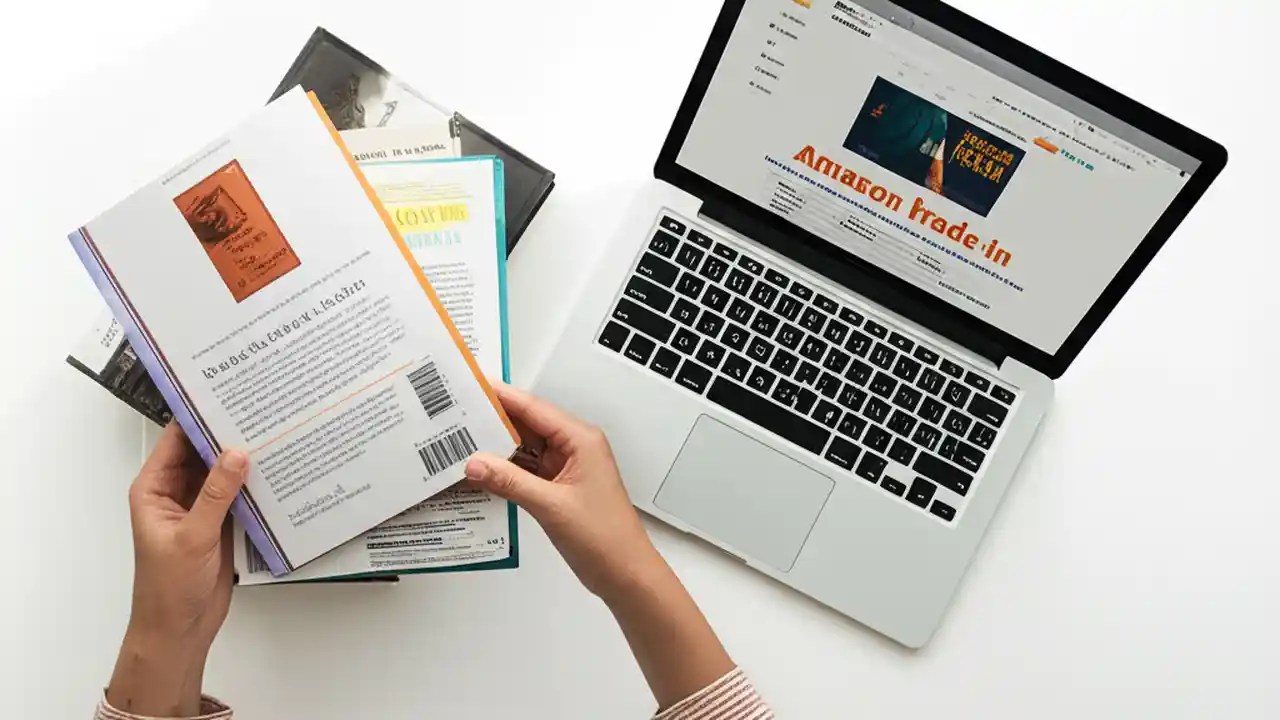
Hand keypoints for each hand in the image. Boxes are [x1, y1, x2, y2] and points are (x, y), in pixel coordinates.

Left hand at [106, 423, 248, 715]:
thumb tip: (236, 453)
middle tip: (260, 411)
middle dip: (228, 434)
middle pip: (203, 452)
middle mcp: (177, 492)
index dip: (198, 417)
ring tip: (274, 434)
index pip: (176, 441)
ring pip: (225, 472)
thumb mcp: (192, 536)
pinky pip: (240, 494)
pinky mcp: (222, 522)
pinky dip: (256, 484)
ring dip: (245, 459)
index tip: (225, 397)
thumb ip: (216, 494)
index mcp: (154, 489)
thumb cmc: (168, 587)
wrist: (180, 628)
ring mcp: (202, 507)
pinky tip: (278, 470)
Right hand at [466, 385, 735, 707]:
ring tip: (458, 442)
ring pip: (524, 448)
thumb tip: (474, 462)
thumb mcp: (552, 506)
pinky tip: (480, 472)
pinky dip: (504, 470)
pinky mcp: (558, 488)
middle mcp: (574, 448)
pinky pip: (526, 470)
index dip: (501, 396)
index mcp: (581, 440)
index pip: (533, 408)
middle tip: (453, 417)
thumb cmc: (606, 538)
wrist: (625, 574)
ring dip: (495, 448)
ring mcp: (565, 468)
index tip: (470, 386)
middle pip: (526, 425)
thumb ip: (510, 481)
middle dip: (492, 421)